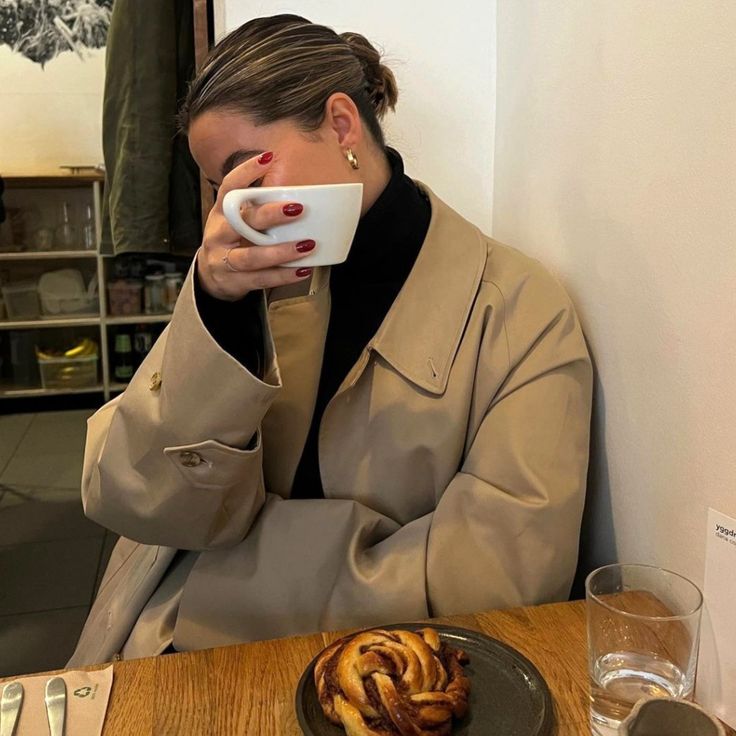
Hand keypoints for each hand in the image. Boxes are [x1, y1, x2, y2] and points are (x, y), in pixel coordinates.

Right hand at [196, 152, 315, 300]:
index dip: (246, 172)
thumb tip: (296, 184)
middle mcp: (219, 233)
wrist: (212, 277)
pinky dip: (283, 276)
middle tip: (298, 208)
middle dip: (270, 215)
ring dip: (281, 252)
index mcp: (221, 212)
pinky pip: (261, 279)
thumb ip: (258, 204)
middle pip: (242, 222)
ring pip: (252, 257)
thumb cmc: (233, 240)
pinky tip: (302, 270)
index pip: (229, 187)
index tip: (268, 157)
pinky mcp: (233, 282)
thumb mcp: (237, 219)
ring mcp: (223, 259)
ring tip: (306, 245)